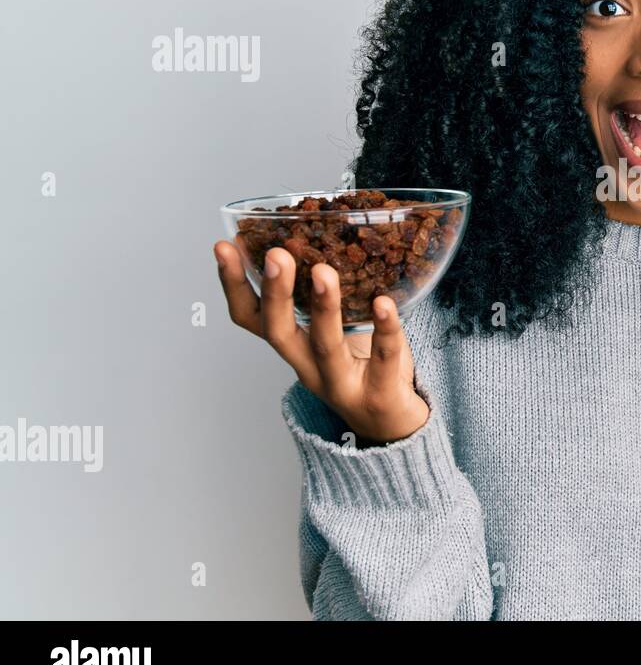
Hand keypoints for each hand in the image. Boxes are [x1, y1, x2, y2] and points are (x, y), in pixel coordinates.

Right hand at [213, 241, 429, 443]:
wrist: (392, 426)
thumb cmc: (363, 367)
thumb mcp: (332, 331)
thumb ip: (320, 296)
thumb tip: (308, 237)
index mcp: (294, 346)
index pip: (250, 318)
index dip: (234, 285)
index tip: (224, 247)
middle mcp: (309, 367)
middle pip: (279, 333)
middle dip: (275, 294)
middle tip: (277, 255)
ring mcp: (342, 384)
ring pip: (326, 347)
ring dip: (323, 308)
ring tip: (324, 272)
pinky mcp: (378, 394)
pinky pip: (383, 358)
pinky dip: (384, 329)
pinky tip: (385, 302)